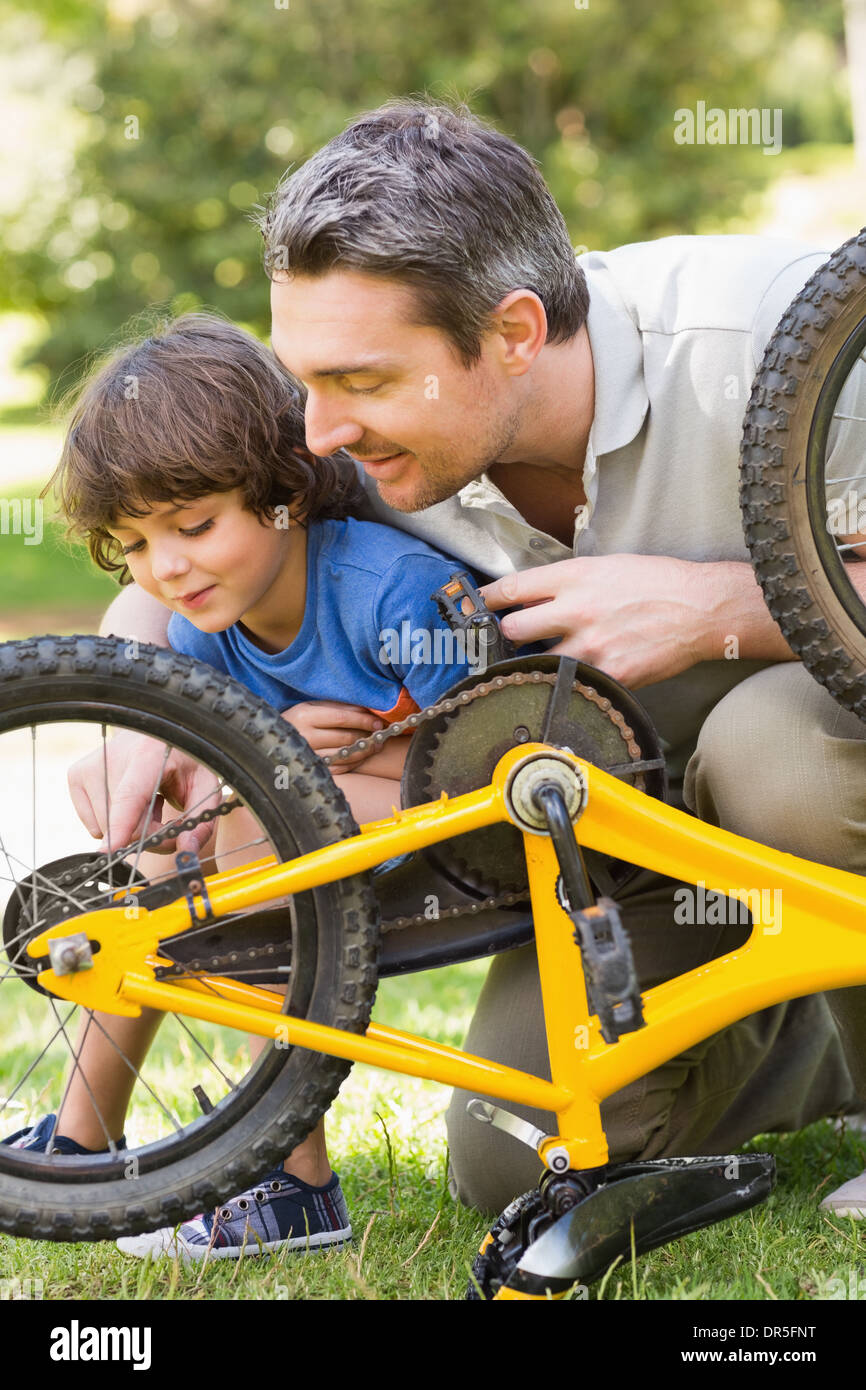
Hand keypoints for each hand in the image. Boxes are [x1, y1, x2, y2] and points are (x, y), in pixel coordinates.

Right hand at [68, 729, 220, 854]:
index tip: (109, 850)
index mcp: (148, 755)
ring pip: (106, 828)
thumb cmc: (183, 759)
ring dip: (131, 829)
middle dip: (148, 835)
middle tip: (166, 819)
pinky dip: (113, 823)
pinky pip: (93, 824)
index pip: (131, 796)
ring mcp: (89, 766)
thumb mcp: (205, 786)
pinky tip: (130, 801)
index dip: (121, 825)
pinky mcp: (76, 775)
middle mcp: (112, 756)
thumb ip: (202, 822)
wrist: (158, 730)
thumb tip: (187, 852)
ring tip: (149, 802)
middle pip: (123, 823)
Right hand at [281, 701, 386, 769]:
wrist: (270, 739)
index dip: (363, 720)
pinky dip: (354, 763)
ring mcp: (308, 756)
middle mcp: (306, 737)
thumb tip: (365, 709)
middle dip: (367, 736)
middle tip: (382, 735)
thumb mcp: (312, 707)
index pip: (341, 718)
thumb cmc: (297, 719)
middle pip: (345, 738)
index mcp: (305, 716)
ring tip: (376, 746)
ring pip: (344, 756)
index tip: (378, 722)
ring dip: (364, 751)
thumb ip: (337, 707)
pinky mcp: (311, 769)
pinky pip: (339, 768)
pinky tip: (362, 757)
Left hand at [481, 555, 710, 687]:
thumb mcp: (606, 567)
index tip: (479, 606)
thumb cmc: (657, 583)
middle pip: (512, 629)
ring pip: (537, 661)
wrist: (701, 610)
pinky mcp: (608, 673)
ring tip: (552, 656)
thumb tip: (531, 599)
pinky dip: (571, 678)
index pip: (510, 589)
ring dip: (539, 660)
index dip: (487, 600)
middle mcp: (576, 610)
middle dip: (510, 633)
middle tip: (517, 636)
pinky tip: (579, 673)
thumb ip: (566, 583)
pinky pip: (572, 680)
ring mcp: (590, 646)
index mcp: (574, 577)